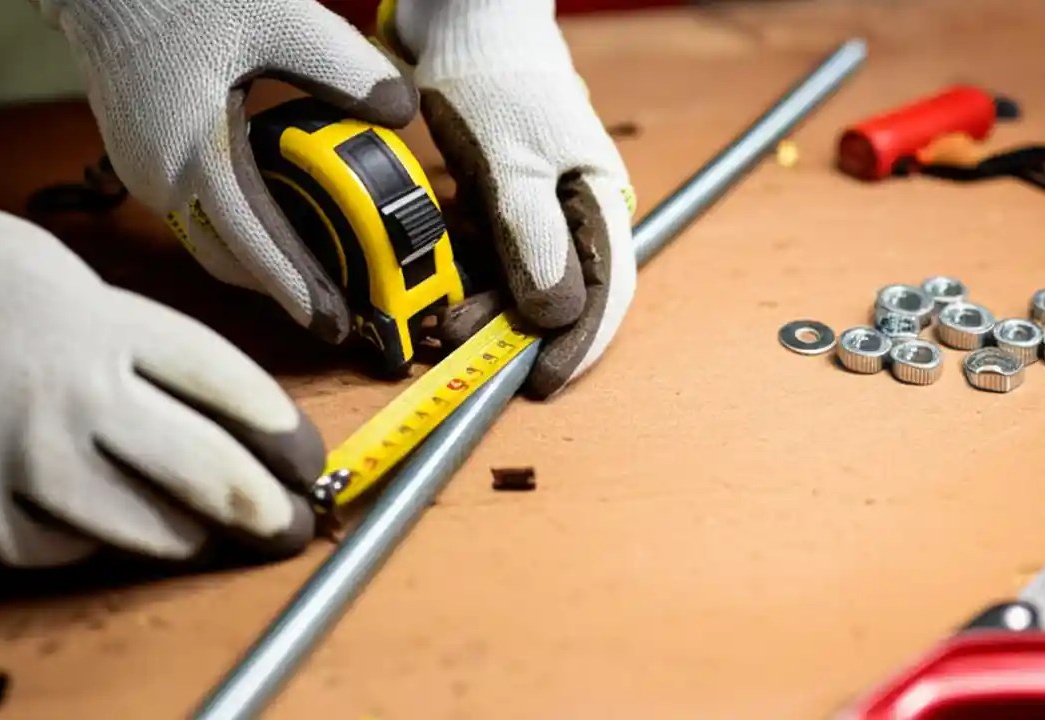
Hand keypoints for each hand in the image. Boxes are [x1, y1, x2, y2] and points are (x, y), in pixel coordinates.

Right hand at [0, 198, 324, 567]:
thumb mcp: (88, 295)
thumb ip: (157, 358)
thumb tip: (244, 428)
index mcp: (111, 325)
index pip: (232, 388)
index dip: (285, 435)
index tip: (308, 461)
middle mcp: (71, 392)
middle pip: (209, 471)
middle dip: (267, 508)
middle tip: (289, 522)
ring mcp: (21, 458)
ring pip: (153, 530)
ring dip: (194, 535)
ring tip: (208, 529)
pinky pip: (70, 550)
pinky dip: (95, 538)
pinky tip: (96, 512)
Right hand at [38, 0, 418, 341]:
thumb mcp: (282, 20)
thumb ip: (345, 68)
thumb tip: (401, 112)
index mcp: (198, 152)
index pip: (256, 243)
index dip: (298, 289)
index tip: (334, 323)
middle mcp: (165, 177)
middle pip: (231, 261)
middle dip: (284, 292)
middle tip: (335, 315)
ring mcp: (146, 174)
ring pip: (211, 245)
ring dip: (259, 268)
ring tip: (311, 283)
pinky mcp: (140, 163)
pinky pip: (196, 220)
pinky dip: (237, 238)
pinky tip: (272, 232)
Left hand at [391, 0, 636, 398]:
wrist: (464, 22)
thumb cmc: (498, 80)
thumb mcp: (512, 164)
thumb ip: (535, 240)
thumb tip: (557, 317)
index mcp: (599, 203)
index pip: (605, 293)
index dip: (578, 344)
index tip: (541, 383)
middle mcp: (575, 214)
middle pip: (559, 294)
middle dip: (514, 330)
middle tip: (466, 349)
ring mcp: (537, 209)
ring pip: (519, 281)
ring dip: (484, 308)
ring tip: (441, 323)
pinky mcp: (501, 202)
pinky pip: (489, 256)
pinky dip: (466, 276)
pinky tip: (439, 288)